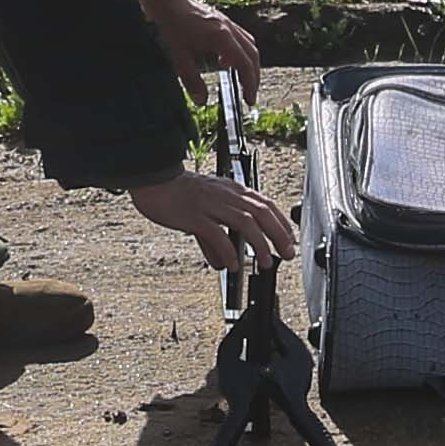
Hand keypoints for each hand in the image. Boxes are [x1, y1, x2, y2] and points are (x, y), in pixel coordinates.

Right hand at [131, 171, 297, 272]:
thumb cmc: (178, 194)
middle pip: (261, 212)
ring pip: (244, 222)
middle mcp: (225, 195)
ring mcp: (210, 204)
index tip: (290, 239)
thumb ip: (217, 236)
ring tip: (266, 262)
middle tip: (288, 253)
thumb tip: (224, 262)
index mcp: (232, 190)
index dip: (281, 222)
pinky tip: (233, 264)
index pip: (265, 203)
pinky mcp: (194, 215)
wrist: (153, 181)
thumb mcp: (205, 210)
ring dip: (259, 243)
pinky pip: (216, 233)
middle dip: (278, 234)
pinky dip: (228, 250)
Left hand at [139, 0, 261, 104]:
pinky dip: (240, 52)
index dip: (250, 83)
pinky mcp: (221, 20)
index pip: (245, 63)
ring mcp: (227, 22)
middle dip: (254, 75)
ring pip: (248, 44)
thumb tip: (202, 101)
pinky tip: (226, 61)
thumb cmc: (170, 25)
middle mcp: (229, 29)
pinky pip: (240, 37)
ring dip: (249, 63)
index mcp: (222, 38)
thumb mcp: (178, 56)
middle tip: (250, 94)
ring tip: (242, 79)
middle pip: (252, 54)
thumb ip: (191, 80)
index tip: (249, 99)